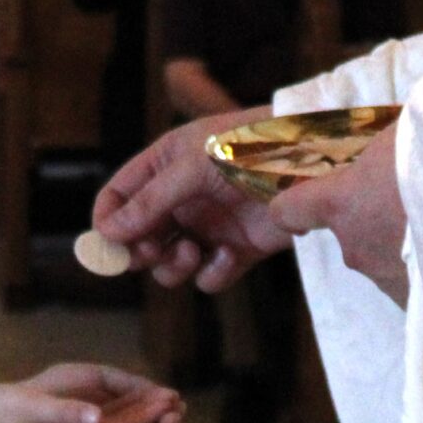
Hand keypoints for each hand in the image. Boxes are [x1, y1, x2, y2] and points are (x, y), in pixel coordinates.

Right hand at [94, 110, 289, 292]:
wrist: (316, 161)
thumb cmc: (252, 147)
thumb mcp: (194, 165)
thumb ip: (150, 200)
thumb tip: (108, 232)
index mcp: (167, 164)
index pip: (119, 195)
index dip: (107, 221)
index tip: (107, 245)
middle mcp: (184, 197)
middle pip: (138, 237)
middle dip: (139, 250)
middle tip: (149, 252)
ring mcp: (210, 224)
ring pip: (169, 263)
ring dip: (172, 267)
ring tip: (190, 254)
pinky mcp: (238, 249)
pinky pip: (209, 276)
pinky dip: (213, 274)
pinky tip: (229, 257)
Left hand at [271, 124, 408, 307]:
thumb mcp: (406, 135)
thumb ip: (386, 147)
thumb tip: (396, 141)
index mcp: (343, 203)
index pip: (290, 210)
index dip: (297, 204)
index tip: (308, 199)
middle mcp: (357, 248)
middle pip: (353, 234)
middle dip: (378, 219)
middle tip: (418, 197)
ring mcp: (388, 281)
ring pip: (388, 260)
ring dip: (408, 246)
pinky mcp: (421, 307)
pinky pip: (418, 285)